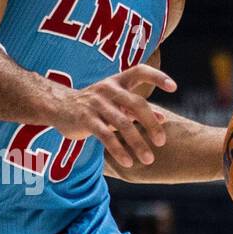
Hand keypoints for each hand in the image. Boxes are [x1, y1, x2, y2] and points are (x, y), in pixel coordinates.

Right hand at [52, 63, 177, 169]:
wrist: (58, 106)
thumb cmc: (93, 105)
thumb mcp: (115, 103)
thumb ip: (136, 110)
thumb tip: (163, 118)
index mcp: (117, 81)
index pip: (140, 71)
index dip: (157, 77)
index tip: (174, 88)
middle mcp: (107, 89)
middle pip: (136, 103)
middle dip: (151, 124)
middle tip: (161, 142)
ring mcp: (96, 103)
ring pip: (122, 123)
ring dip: (137, 143)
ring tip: (148, 159)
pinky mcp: (85, 119)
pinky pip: (105, 136)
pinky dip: (118, 150)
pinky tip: (128, 162)